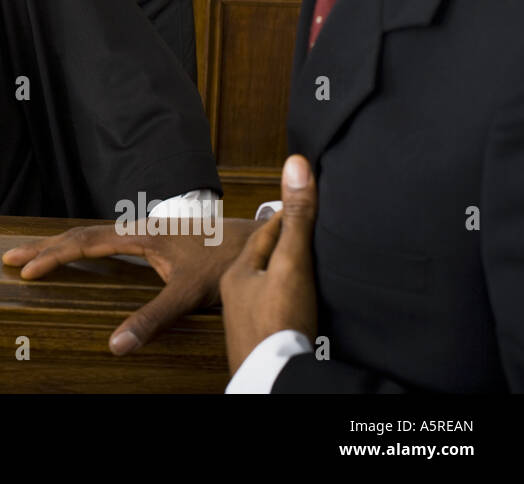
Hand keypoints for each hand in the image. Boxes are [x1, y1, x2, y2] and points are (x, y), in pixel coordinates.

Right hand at [2, 212, 260, 354]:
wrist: (260, 240)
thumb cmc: (227, 263)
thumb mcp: (189, 294)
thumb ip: (151, 318)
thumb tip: (113, 346)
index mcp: (140, 236)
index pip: (83, 243)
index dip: (52, 255)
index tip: (24, 268)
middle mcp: (138, 228)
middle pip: (80, 234)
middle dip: (43, 246)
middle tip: (9, 256)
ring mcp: (146, 232)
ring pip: (93, 235)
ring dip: (61, 245)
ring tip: (35, 256)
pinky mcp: (156, 239)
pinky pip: (108, 240)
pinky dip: (83, 247)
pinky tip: (81, 256)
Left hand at [219, 155, 317, 374]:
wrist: (278, 380)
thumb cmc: (279, 323)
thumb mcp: (290, 263)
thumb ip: (296, 218)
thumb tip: (297, 164)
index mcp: (239, 274)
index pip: (267, 235)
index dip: (288, 218)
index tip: (301, 201)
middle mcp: (239, 296)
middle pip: (268, 261)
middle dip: (286, 246)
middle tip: (304, 230)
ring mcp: (251, 320)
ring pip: (271, 287)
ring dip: (288, 276)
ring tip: (305, 268)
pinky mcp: (265, 341)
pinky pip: (279, 312)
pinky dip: (292, 303)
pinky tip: (301, 310)